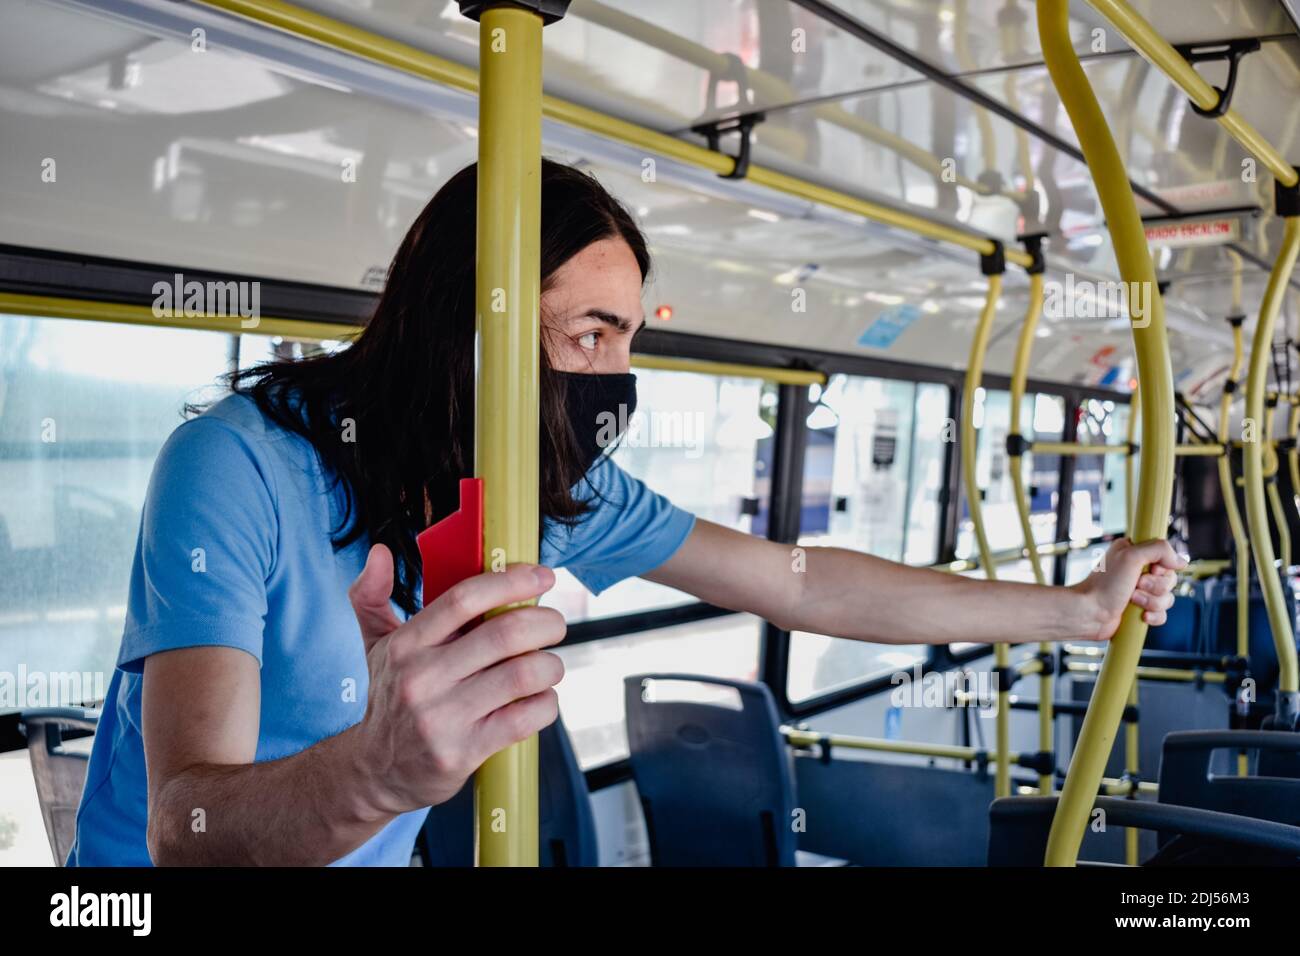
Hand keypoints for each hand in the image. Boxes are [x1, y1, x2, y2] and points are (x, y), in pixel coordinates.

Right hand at [343, 544, 565, 815]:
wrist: (376, 772)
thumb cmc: (390, 699)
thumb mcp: (375, 646)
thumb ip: (371, 596)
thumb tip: (378, 552)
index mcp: (405, 645)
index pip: (465, 598)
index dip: (511, 581)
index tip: (542, 577)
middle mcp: (421, 679)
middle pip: (505, 634)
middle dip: (545, 622)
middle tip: (555, 624)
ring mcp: (442, 718)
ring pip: (523, 674)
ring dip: (551, 665)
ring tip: (550, 665)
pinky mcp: (464, 752)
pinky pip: (524, 718)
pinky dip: (546, 703)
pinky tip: (541, 699)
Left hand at [1072, 537, 1186, 641]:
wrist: (1090, 613)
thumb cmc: (1105, 584)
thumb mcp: (1131, 556)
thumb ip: (1159, 549)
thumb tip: (1181, 561)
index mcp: (1134, 552)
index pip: (1166, 556)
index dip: (1163, 566)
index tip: (1150, 569)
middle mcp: (1138, 570)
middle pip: (1170, 578)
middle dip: (1156, 586)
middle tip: (1137, 585)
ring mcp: (1140, 591)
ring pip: (1168, 598)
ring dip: (1152, 601)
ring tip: (1132, 599)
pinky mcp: (1140, 610)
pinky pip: (1163, 614)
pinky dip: (1154, 616)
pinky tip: (1141, 616)